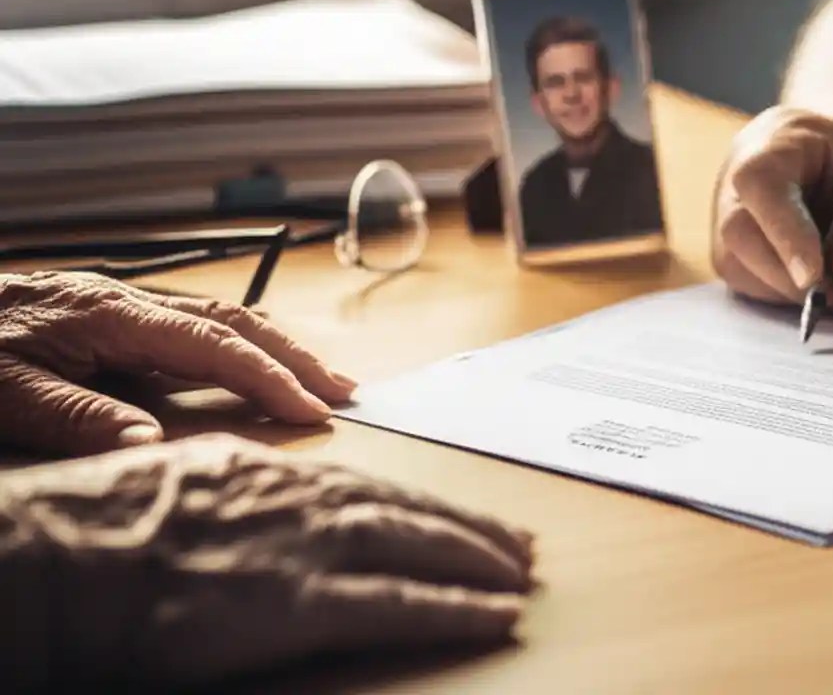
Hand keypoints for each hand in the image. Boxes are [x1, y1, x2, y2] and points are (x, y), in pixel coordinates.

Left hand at [0, 272, 355, 454]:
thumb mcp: (0, 393)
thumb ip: (74, 416)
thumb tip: (153, 442)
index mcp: (108, 315)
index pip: (211, 344)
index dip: (268, 377)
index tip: (313, 409)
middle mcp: (125, 302)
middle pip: (232, 320)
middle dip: (295, 355)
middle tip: (346, 390)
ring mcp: (120, 305)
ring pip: (219, 317)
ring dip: (276, 346)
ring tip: (321, 375)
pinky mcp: (111, 317)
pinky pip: (194, 325)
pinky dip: (240, 346)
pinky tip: (253, 364)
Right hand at [0, 434, 534, 689]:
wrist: (53, 561)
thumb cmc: (99, 535)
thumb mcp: (188, 491)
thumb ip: (248, 501)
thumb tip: (282, 521)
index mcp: (272, 475)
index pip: (373, 488)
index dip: (428, 506)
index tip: (468, 519)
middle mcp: (301, 500)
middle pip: (410, 510)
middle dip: (472, 530)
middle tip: (521, 546)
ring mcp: (303, 548)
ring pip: (417, 547)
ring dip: (477, 561)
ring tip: (520, 576)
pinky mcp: (297, 602)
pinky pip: (398, 603)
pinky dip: (453, 608)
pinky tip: (493, 614)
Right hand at [712, 105, 832, 311]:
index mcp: (777, 142)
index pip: (761, 182)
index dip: (783, 232)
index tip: (815, 277)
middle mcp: (737, 181)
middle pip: (739, 233)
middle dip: (791, 277)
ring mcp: (725, 220)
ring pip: (739, 267)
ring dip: (794, 292)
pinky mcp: (732, 255)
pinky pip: (748, 285)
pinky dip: (789, 297)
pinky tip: (827, 289)